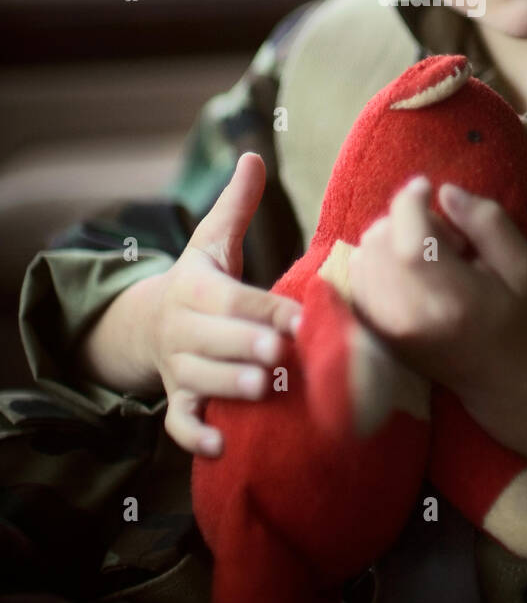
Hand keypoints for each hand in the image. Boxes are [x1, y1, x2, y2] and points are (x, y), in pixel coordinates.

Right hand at [150, 152, 301, 456]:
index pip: (231, 298)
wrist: (150, 323)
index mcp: (196, 287)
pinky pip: (179, 422)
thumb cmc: (200, 279)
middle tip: (279, 351)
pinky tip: (222, 448)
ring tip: (263, 390)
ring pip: (199, 379)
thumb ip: (236, 204)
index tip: (301, 316)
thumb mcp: (212, 240)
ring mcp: (178, 366)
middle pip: (213, 339)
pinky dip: (195, 437)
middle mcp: (183, 329)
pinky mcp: (178, 398)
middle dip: (245, 345)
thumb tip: (253, 154)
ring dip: (228, 386)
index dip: (264, 308)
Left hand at [346, 175, 526, 400]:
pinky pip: (355, 275)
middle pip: (380, 239)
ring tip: (423, 255)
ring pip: (363, 253)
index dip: (410, 200)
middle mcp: (409, 313)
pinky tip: (402, 268)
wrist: (496, 377)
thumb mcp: (522, 264)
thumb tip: (444, 192)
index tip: (427, 187)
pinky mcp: (373, 330)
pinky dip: (373, 259)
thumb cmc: (514, 316)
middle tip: (439, 236)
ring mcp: (385, 325)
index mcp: (452, 297)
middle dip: (404, 220)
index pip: (408, 238)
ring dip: (388, 238)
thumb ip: (487, 222)